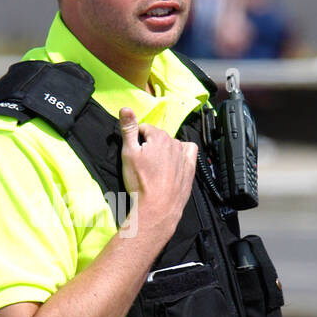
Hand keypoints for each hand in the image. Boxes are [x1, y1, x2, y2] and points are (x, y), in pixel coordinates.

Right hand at [119, 108, 196, 230]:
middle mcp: (175, 142)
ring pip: (172, 145)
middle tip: (143, 164)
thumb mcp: (128, 153)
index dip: (136, 140)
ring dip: (164, 151)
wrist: (157, 208)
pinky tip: (173, 164)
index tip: (134, 154)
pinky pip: (189, 152)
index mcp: (159, 136)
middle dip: (150, 146)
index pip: (144, 129)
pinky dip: (181, 154)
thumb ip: (128, 129)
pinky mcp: (191, 168)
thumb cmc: (140, 182)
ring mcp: (184, 156)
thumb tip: (126, 108)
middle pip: (158, 137)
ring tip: (156, 168)